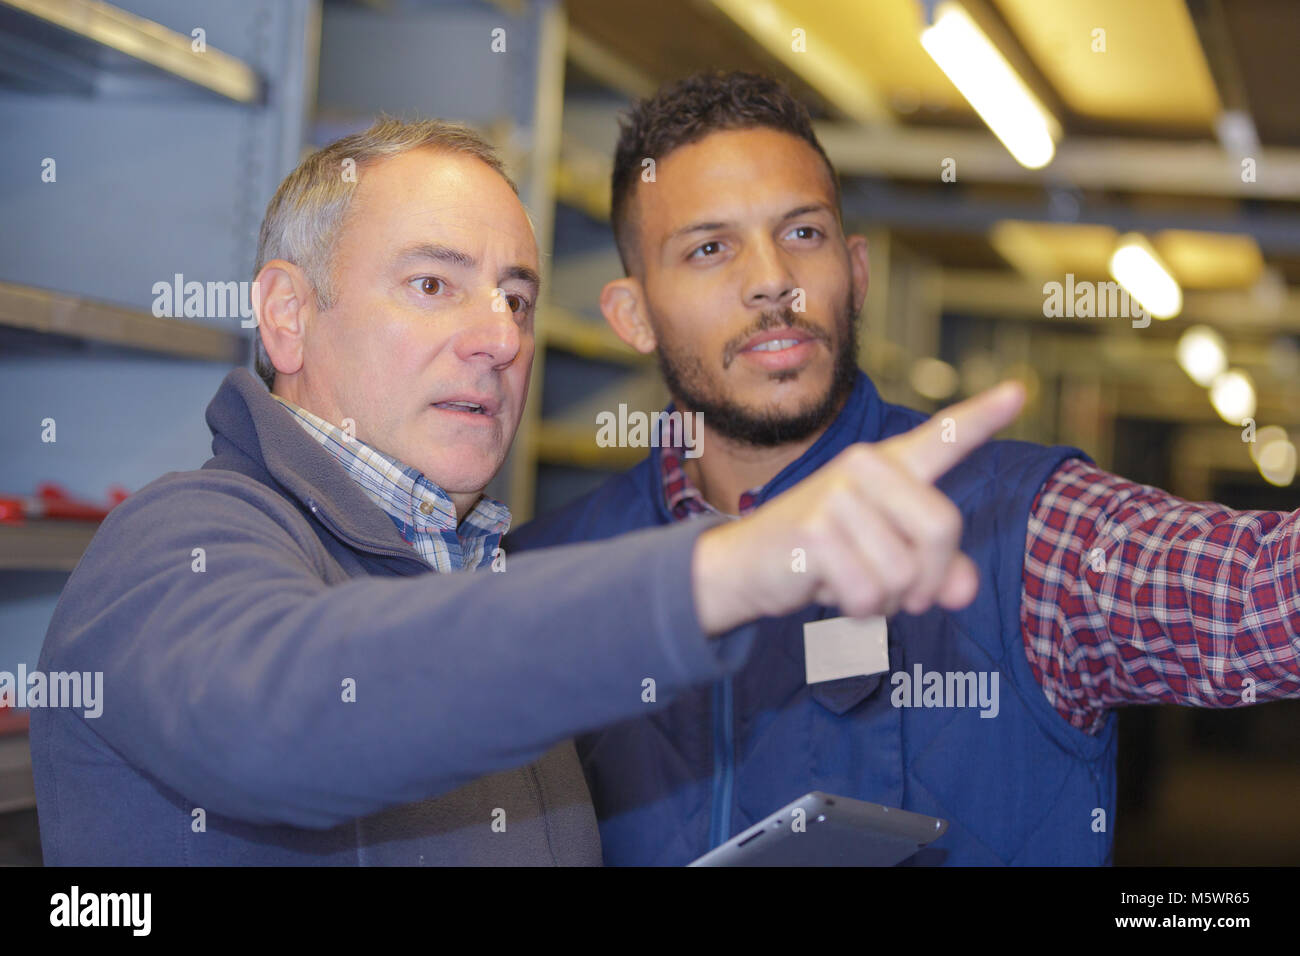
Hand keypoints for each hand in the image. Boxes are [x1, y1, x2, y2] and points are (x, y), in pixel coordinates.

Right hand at [692, 381, 1025, 633]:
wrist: (745, 567)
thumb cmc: (824, 558)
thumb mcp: (887, 561)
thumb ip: (935, 570)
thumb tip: (963, 589)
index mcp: (889, 466)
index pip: (942, 437)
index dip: (982, 418)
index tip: (1018, 393)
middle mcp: (866, 466)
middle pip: (942, 529)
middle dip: (926, 578)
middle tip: (900, 594)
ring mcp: (838, 492)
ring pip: (904, 572)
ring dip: (885, 600)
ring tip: (850, 582)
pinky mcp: (815, 528)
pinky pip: (869, 591)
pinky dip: (857, 608)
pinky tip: (826, 587)